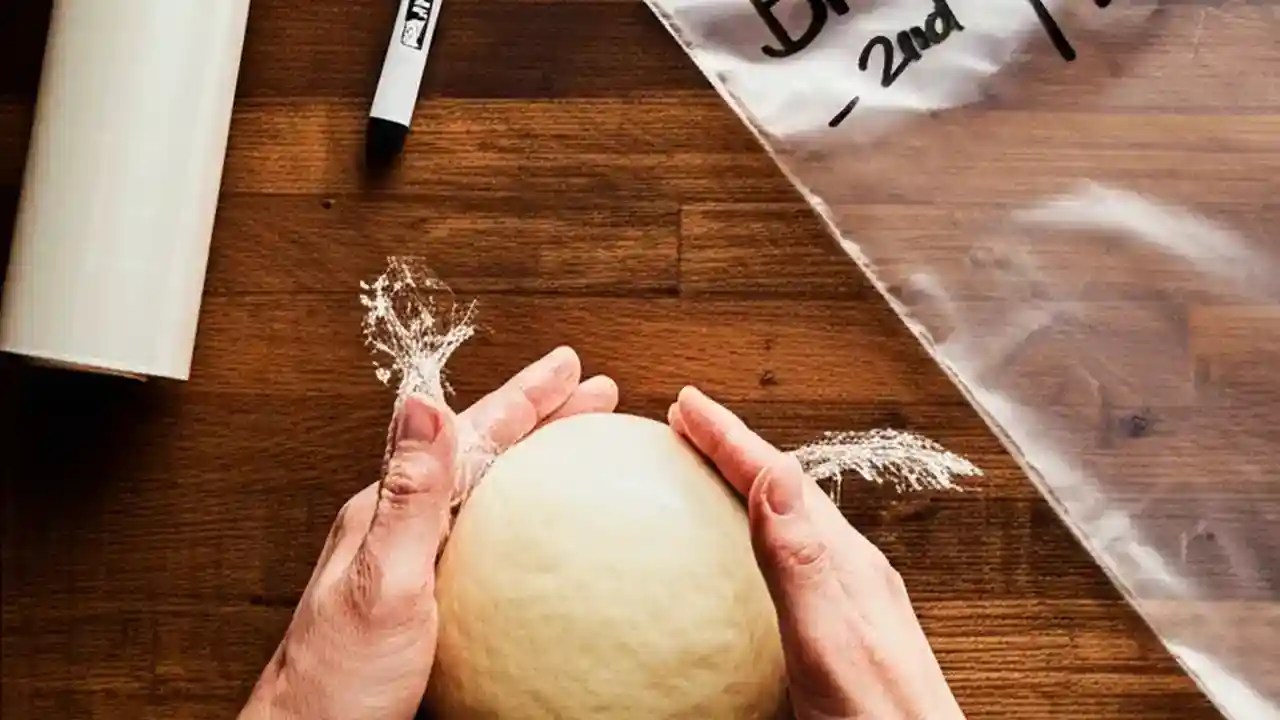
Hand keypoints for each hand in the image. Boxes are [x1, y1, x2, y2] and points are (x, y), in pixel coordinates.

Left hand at [239, 347, 617, 719]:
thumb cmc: (335, 682)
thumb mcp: (379, 584)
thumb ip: (406, 498)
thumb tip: (423, 403)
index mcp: (391, 512)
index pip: (469, 435)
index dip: (523, 397)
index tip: (569, 366)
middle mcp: (402, 528)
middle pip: (483, 452)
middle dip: (540, 415)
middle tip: (592, 393)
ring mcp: (416, 563)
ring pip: (489, 490)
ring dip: (534, 457)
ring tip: (574, 443)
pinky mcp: (430, 601)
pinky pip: (489, 537)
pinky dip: (525, 514)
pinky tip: (545, 534)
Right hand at [669, 387, 964, 719]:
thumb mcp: (831, 641)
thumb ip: (804, 563)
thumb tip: (778, 473)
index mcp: (847, 563)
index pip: (779, 480)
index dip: (730, 436)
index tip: (686, 403)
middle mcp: (848, 573)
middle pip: (782, 490)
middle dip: (734, 450)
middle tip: (689, 423)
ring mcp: (846, 602)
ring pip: (787, 524)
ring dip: (745, 489)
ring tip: (710, 473)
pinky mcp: (836, 634)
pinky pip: (788, 564)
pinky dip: (754, 540)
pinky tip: (740, 562)